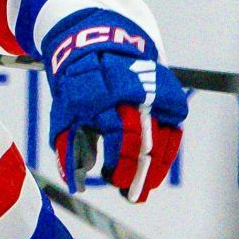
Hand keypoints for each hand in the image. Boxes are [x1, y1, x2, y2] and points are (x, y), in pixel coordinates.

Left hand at [44, 15, 187, 202]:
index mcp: (100, 96)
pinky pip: (175, 124)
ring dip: (158, 165)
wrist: (97, 44)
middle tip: (134, 194)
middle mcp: (130, 92)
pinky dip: (170, 147)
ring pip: (163, 133)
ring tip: (149, 185)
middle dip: (140, 170)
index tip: (115, 180)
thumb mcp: (63, 114)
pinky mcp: (167, 89)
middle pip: (142, 137)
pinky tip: (160, 164)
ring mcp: (152, 89)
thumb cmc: (77, 89)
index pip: (118, 135)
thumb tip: (77, 186)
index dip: (121, 162)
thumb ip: (69, 149)